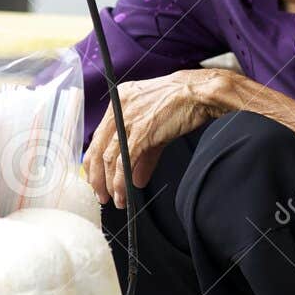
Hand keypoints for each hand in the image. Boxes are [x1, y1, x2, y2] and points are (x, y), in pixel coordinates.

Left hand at [83, 69, 232, 207]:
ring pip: (108, 158)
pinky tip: (123, 194)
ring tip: (115, 200)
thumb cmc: (182, 104)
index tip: (97, 179)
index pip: (98, 137)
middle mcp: (118, 109)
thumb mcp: (156, 128)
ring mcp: (128, 120)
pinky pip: (124, 162)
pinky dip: (121, 182)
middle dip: (97, 177)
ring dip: (109, 184)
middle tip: (102, 195)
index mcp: (119, 101)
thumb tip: (136, 179)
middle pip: (98, 149)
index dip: (94, 162)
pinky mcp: (141, 132)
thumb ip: (143, 155)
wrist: (200, 93)